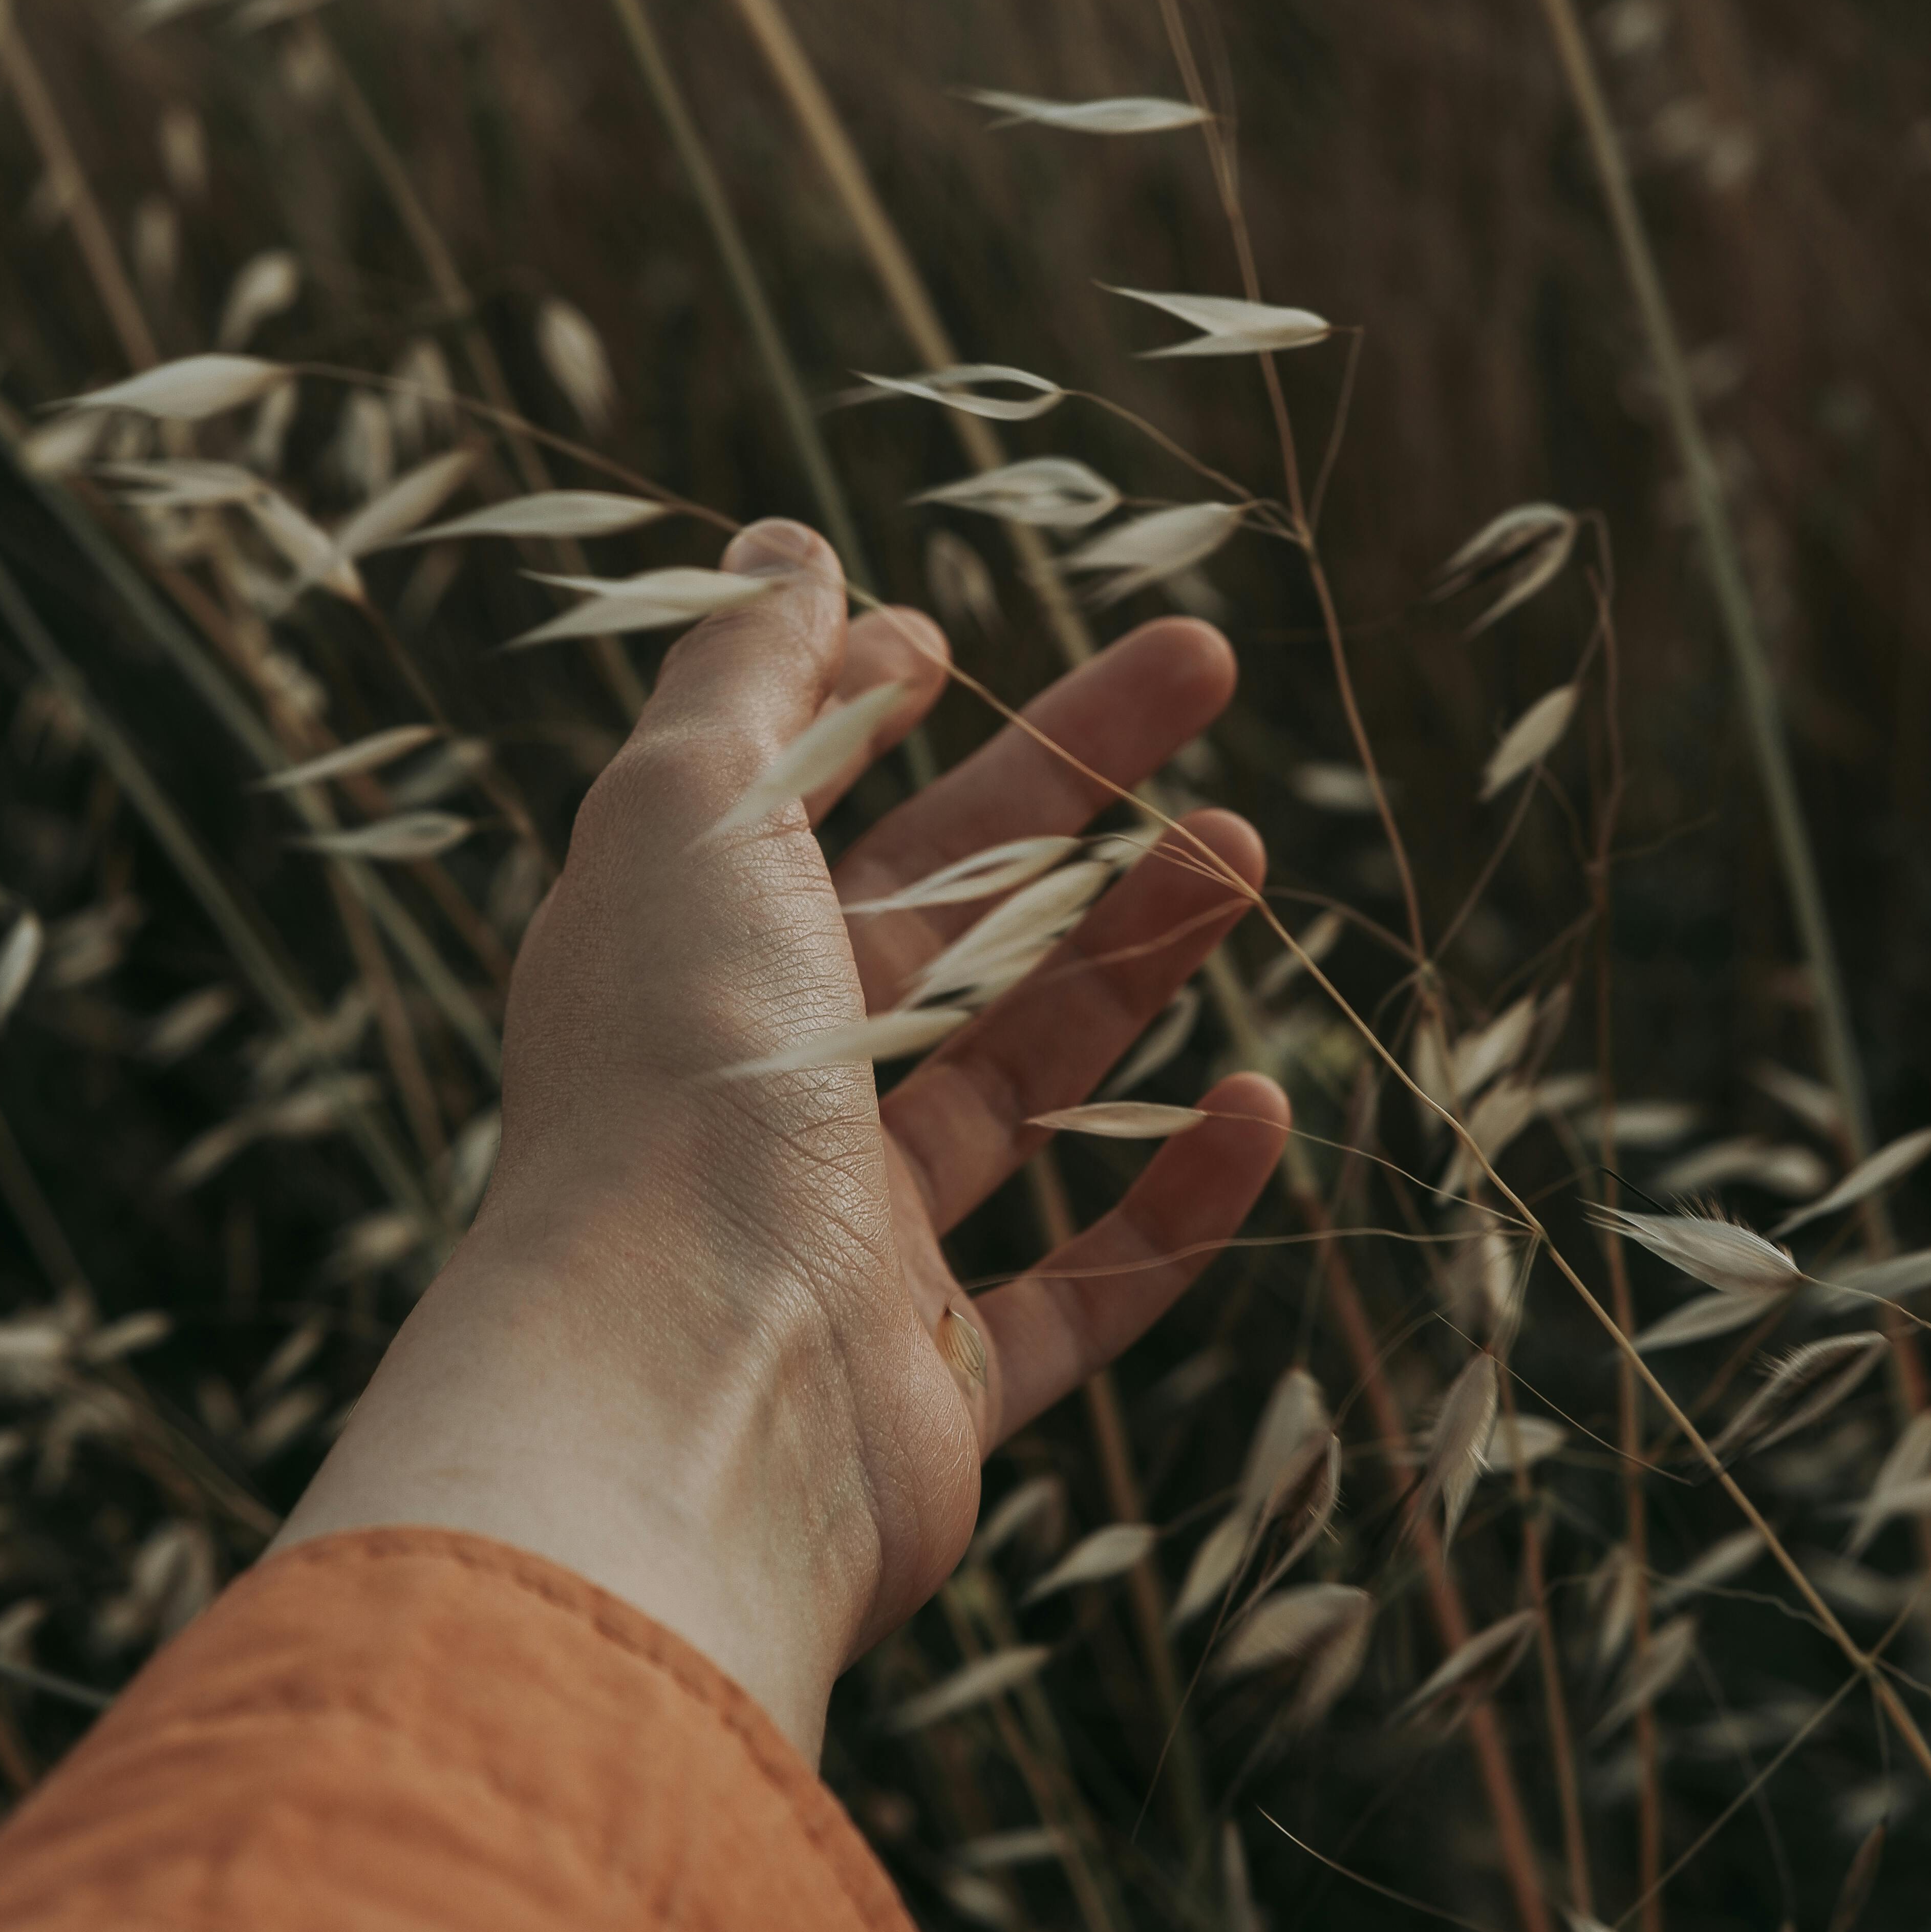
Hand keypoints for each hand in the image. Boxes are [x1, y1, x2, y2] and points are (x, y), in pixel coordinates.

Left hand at [276, 520, 1288, 1755]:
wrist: (684, 1388)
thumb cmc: (674, 1074)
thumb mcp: (684, 813)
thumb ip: (737, 674)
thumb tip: (780, 544)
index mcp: (690, 964)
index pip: (791, 811)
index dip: (863, 712)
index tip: (949, 642)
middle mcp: (761, 1096)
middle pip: (943, 915)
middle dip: (1068, 786)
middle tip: (1202, 671)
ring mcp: (850, 1242)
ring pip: (1020, 1079)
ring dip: (1133, 957)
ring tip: (1242, 849)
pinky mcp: (935, 1380)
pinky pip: (1081, 1287)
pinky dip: (1173, 1204)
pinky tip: (1256, 1104)